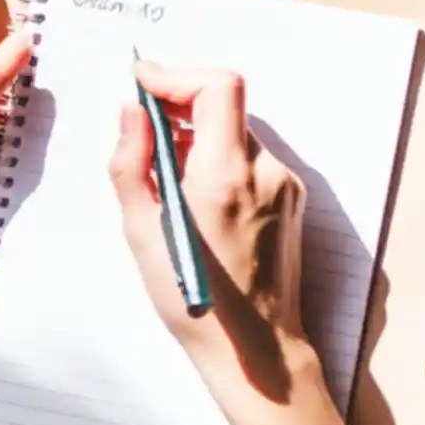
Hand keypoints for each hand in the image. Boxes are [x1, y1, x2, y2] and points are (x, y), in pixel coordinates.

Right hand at [110, 62, 367, 424]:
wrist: (258, 350)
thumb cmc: (196, 302)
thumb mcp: (141, 232)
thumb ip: (131, 164)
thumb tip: (132, 113)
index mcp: (225, 177)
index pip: (217, 86)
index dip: (175, 74)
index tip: (142, 81)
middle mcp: (264, 173)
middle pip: (225, 104)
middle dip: (181, 105)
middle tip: (144, 127)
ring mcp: (285, 185)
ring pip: (237, 132)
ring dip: (200, 134)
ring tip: (167, 172)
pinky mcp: (292, 199)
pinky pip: (251, 158)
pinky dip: (221, 158)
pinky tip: (197, 196)